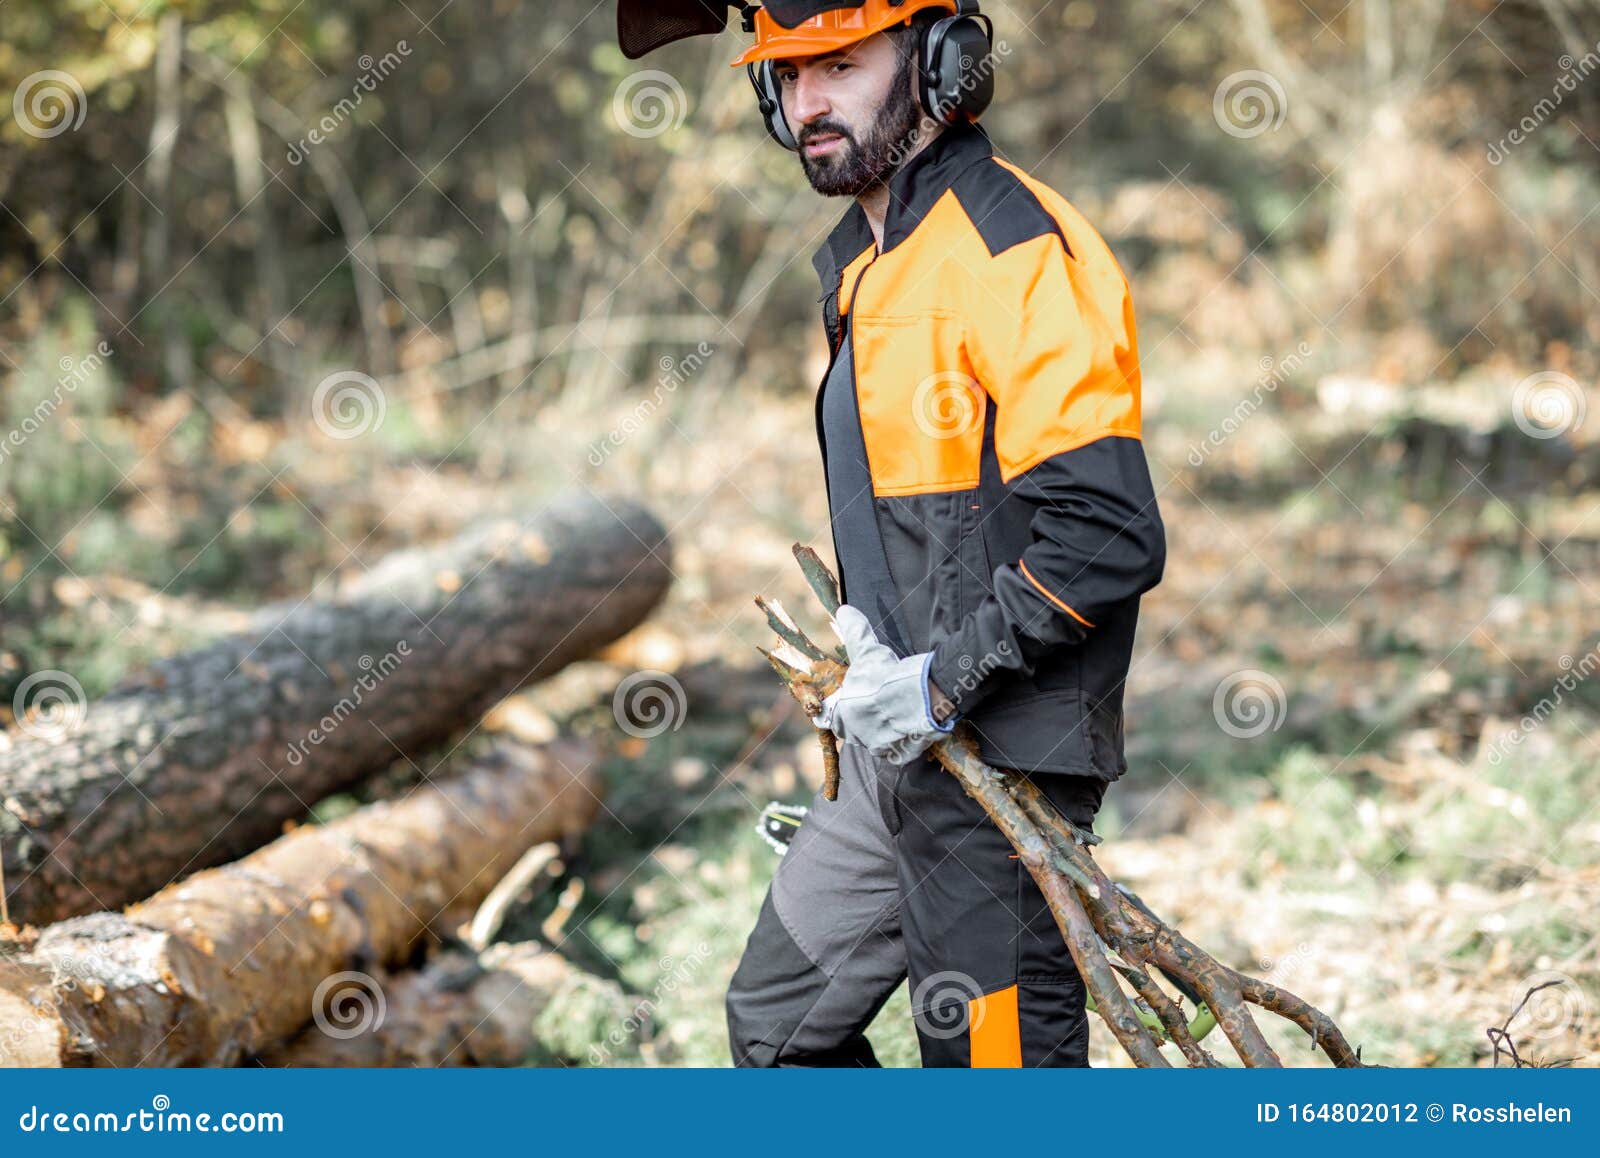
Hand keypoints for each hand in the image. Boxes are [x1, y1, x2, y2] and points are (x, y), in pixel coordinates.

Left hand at [813, 605, 955, 764]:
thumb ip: (855, 632)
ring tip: (897, 713)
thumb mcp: (869, 651)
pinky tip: (909, 726)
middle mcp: (856, 735)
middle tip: (880, 705)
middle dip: (865, 719)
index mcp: (843, 714)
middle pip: (856, 729)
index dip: (844, 709)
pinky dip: (901, 741)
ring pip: (876, 740)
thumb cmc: (889, 674)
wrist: (921, 696)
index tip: (858, 702)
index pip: (834, 718)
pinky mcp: (899, 754)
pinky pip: (896, 750)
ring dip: (883, 730)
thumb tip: (844, 610)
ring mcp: (878, 746)